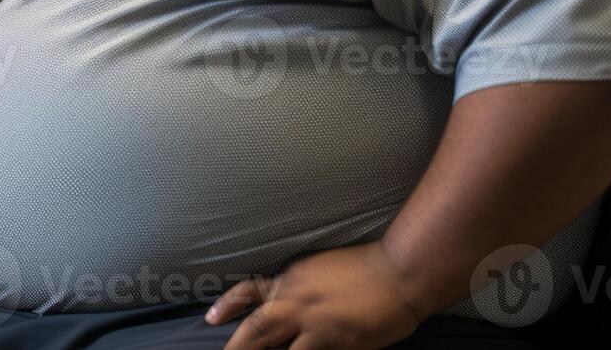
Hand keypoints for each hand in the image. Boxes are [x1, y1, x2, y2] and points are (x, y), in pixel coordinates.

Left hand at [206, 242, 424, 349]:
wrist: (400, 271)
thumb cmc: (372, 268)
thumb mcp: (327, 268)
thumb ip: (306, 286)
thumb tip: (294, 304)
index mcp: (293, 277)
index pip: (251, 290)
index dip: (228, 305)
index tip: (210, 318)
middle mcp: (296, 297)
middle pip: (255, 325)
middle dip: (235, 345)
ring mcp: (312, 320)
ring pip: (272, 345)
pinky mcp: (331, 339)